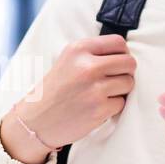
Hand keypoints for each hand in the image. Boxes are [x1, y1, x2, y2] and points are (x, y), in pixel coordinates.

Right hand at [0, 34, 136, 163]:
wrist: (36, 121)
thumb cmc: (53, 91)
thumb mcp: (67, 61)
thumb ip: (92, 54)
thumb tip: (124, 54)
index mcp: (78, 50)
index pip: (118, 42)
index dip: (123, 53)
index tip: (118, 62)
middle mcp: (87, 66)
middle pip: (129, 63)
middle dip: (125, 72)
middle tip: (114, 80)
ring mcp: (94, 89)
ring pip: (128, 83)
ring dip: (120, 90)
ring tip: (102, 94)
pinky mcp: (99, 109)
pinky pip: (121, 103)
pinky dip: (113, 107)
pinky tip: (97, 107)